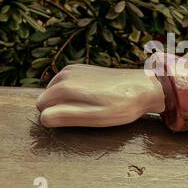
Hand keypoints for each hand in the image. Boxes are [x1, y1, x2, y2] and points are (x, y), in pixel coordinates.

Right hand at [36, 64, 165, 127]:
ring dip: (69, 101)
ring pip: (56, 92)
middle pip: (47, 99)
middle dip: (61, 109)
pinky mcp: (81, 68)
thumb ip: (66, 117)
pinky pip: (67, 85)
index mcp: (63, 87)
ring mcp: (72, 69)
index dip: (59, 118)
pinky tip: (95, 96)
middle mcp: (63, 75)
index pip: (42, 110)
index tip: (81, 119)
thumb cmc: (122, 106)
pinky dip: (75, 92)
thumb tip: (44, 118)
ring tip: (93, 106)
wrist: (145, 87)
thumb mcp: (95, 117)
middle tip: (88, 114)